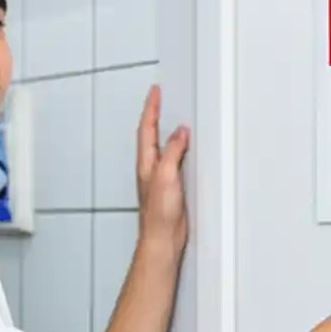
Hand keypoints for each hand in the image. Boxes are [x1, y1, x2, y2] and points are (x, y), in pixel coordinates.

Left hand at [136, 85, 189, 261]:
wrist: (162, 240)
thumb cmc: (158, 215)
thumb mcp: (166, 176)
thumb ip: (172, 152)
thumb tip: (179, 132)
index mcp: (146, 162)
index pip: (147, 128)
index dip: (151, 108)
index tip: (155, 91)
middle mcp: (150, 167)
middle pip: (150, 134)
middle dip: (154, 114)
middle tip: (159, 98)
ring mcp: (160, 177)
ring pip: (161, 146)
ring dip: (164, 130)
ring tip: (169, 115)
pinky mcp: (170, 187)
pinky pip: (173, 160)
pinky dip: (177, 148)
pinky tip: (184, 149)